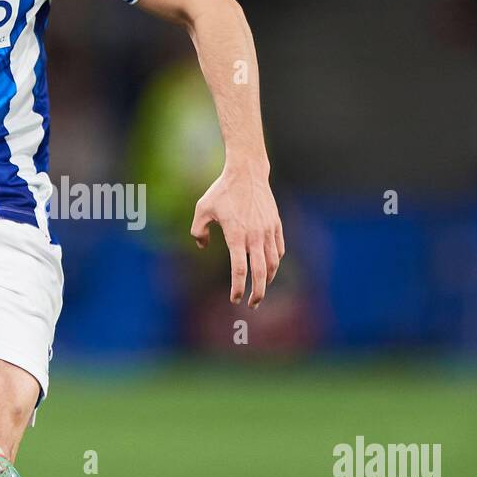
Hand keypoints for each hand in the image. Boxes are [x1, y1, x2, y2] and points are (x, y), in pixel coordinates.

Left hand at [191, 165, 284, 306]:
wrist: (247, 172)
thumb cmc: (222, 190)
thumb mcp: (202, 208)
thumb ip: (198, 230)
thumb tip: (202, 246)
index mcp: (236, 235)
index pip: (239, 269)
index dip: (238, 288)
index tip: (234, 299)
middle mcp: (255, 236)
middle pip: (261, 273)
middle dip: (258, 293)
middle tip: (252, 304)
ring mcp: (268, 230)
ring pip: (273, 263)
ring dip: (267, 280)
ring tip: (261, 289)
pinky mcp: (276, 224)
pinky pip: (279, 250)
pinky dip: (275, 262)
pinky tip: (269, 267)